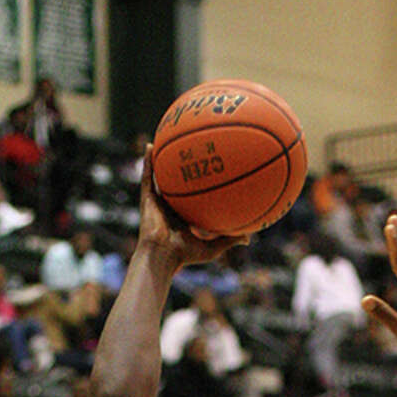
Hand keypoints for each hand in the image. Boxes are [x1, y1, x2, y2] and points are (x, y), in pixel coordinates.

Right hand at [138, 149, 248, 271]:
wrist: (162, 256)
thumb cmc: (185, 255)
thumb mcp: (213, 247)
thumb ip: (229, 240)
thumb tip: (250, 238)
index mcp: (183, 217)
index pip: (191, 197)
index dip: (198, 185)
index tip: (207, 171)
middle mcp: (169, 206)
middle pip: (177, 183)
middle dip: (182, 167)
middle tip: (190, 150)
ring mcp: (157, 201)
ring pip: (160, 176)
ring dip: (162, 159)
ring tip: (166, 140)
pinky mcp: (146, 198)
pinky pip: (147, 175)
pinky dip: (148, 161)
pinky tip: (151, 145)